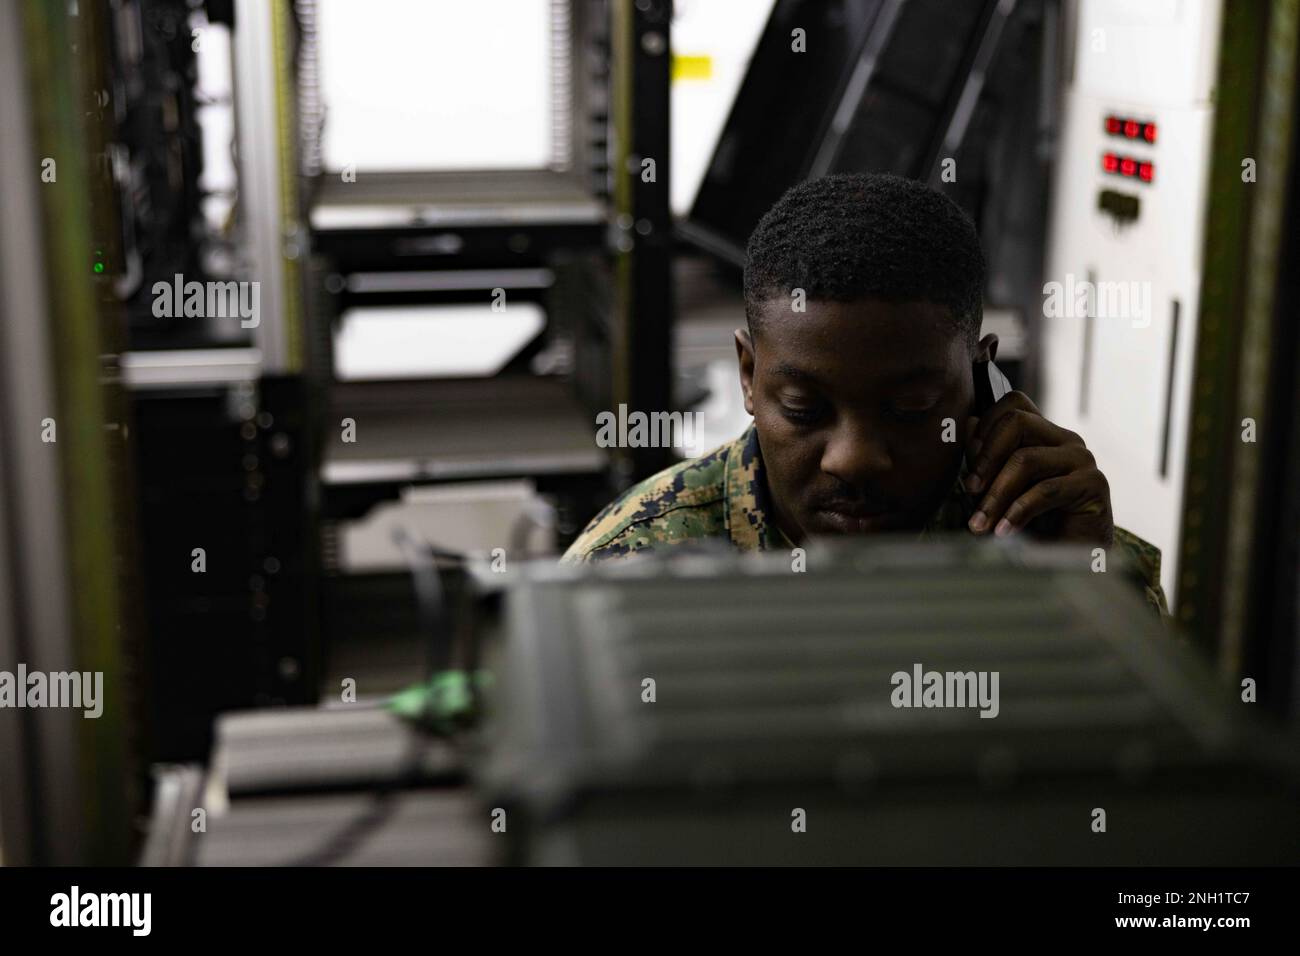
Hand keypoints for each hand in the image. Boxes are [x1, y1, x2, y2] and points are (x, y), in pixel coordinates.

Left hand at [962, 392, 1112, 545]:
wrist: (1071, 562)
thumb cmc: (1033, 526)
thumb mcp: (999, 490)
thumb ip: (986, 459)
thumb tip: (969, 424)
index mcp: (1043, 434)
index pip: (1013, 403)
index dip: (985, 428)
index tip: (970, 465)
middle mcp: (1064, 440)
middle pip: (1016, 422)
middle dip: (986, 458)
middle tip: (970, 491)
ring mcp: (1081, 460)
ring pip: (1026, 459)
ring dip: (996, 495)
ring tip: (980, 525)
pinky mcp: (1094, 484)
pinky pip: (1045, 490)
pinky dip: (1018, 512)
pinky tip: (1004, 532)